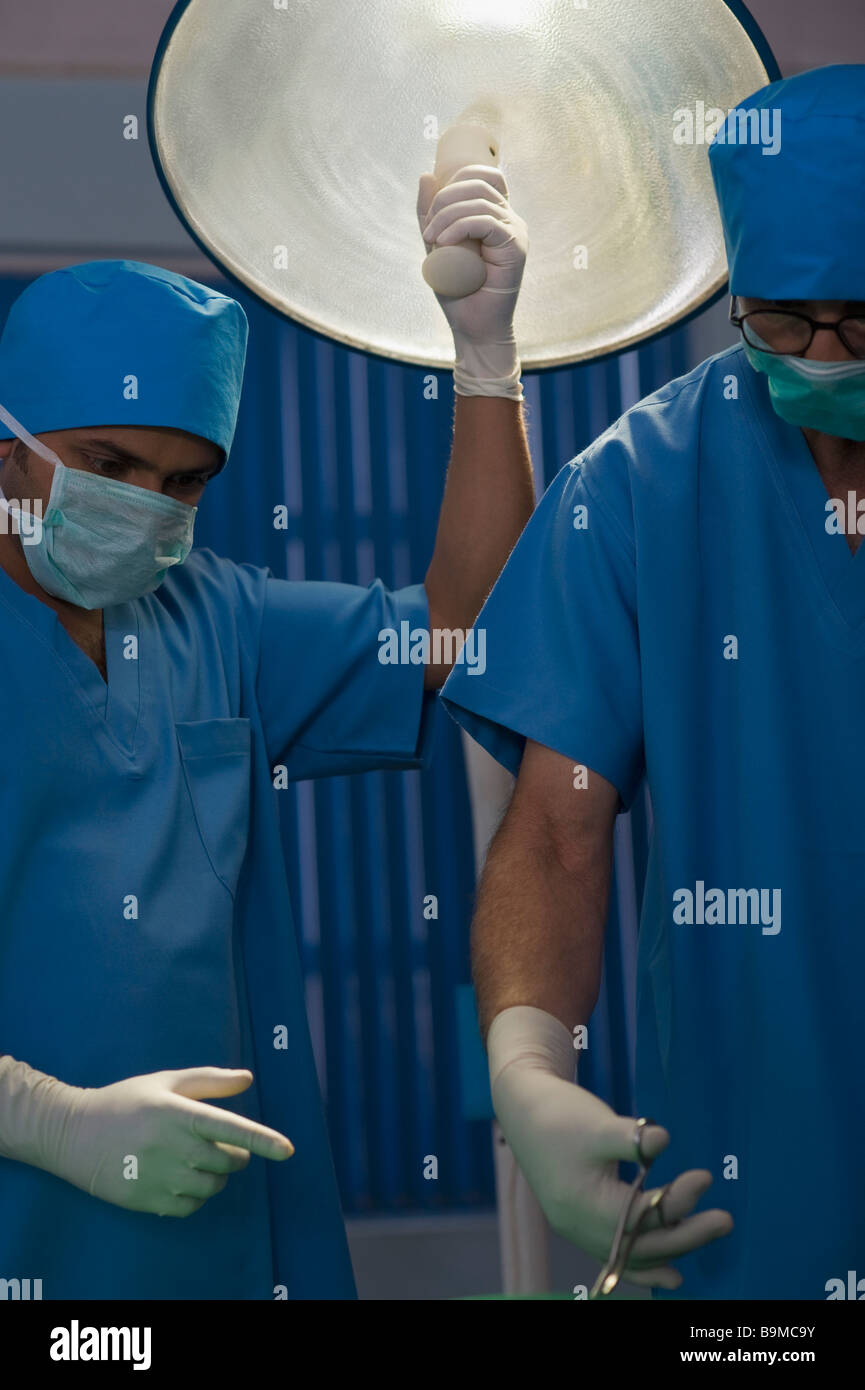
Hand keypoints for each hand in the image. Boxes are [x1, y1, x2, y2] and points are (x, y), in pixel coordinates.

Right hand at [45, 1066, 292, 1217]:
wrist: (74, 1134)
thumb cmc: (126, 1102)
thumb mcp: (166, 1082)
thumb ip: (210, 1081)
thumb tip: (248, 1080)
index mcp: (180, 1114)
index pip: (232, 1128)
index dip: (264, 1140)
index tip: (289, 1150)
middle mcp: (173, 1147)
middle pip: (229, 1161)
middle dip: (231, 1154)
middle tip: (210, 1142)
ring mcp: (161, 1178)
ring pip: (213, 1186)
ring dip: (213, 1176)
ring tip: (190, 1159)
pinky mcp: (149, 1201)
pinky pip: (191, 1207)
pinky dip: (193, 1196)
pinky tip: (176, 1178)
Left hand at [417, 164, 527, 344]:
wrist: (474, 327)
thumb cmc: (458, 291)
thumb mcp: (436, 246)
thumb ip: (430, 214)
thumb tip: (426, 175)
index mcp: (494, 215)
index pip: (482, 175)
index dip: (456, 180)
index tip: (434, 210)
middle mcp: (508, 219)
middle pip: (478, 183)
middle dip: (445, 199)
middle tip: (428, 230)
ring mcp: (515, 231)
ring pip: (479, 201)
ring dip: (447, 216)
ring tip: (432, 241)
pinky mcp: (515, 246)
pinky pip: (487, 221)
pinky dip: (460, 227)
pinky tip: (445, 244)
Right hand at [494, 1065, 733, 1289]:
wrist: (524, 1110)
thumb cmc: (561, 1114)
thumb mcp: (598, 1122)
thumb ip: (631, 1137)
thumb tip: (662, 1140)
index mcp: (587, 1205)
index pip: (644, 1215)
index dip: (679, 1200)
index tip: (706, 1178)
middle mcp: (581, 1228)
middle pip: (643, 1244)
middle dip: (687, 1235)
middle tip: (726, 1221)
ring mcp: (578, 1229)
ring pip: (631, 1255)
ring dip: (669, 1252)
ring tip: (698, 1253)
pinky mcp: (580, 1221)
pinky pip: (616, 1255)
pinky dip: (643, 1266)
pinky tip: (669, 1274)